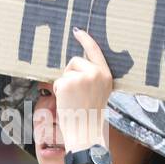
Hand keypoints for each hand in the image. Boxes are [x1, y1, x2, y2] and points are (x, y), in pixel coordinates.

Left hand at [54, 27, 112, 151]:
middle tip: (75, 95)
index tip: (77, 31)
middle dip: (70, 74)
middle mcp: (96, 73)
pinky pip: (58, 82)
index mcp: (106, 76)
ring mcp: (83, 77)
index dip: (86, 40)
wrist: (87, 132)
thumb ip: (91, 78)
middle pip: (75, 61)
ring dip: (64, 85)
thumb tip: (75, 66)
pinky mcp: (69, 82)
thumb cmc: (90, 117)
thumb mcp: (98, 93)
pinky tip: (67, 103)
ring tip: (73, 100)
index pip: (95, 52)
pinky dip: (59, 92)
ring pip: (65, 72)